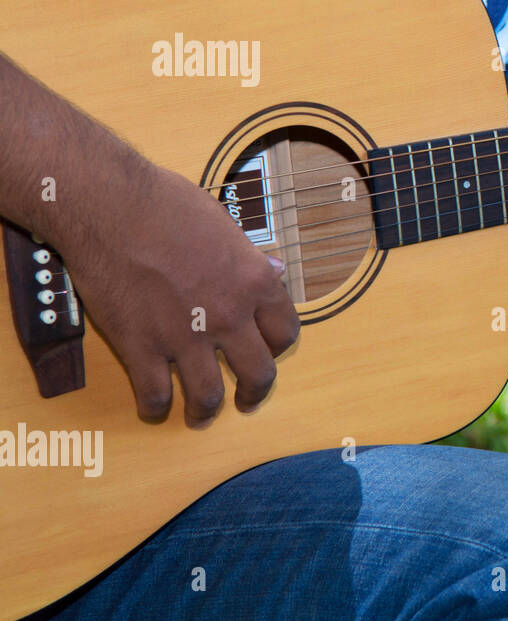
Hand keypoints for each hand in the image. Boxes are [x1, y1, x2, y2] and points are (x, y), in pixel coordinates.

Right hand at [59, 158, 299, 426]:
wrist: (110, 205)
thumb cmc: (167, 204)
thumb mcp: (225, 225)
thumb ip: (250, 257)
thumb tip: (273, 268)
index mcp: (255, 282)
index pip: (285, 330)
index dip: (278, 345)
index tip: (268, 350)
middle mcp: (229, 315)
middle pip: (259, 372)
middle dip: (255, 392)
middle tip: (247, 400)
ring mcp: (186, 336)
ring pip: (209, 395)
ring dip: (206, 412)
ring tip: (200, 416)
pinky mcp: (141, 347)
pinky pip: (156, 394)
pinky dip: (156, 408)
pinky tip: (154, 409)